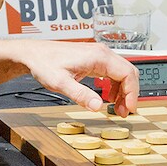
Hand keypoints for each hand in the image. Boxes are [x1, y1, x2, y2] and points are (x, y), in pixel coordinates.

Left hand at [0, 39, 139, 116]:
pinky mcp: (95, 60)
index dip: (132, 94)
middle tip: (125, 112)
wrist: (33, 54)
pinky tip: (108, 98)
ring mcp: (99, 55)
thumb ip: (81, 95)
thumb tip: (98, 106)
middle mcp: (102, 53)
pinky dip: (115, 86)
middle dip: (130, 94)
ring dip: (124, 91)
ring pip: (123, 73)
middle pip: (129, 73)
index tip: (130, 109)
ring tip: (117, 108)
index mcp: (99, 57)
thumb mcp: (61, 83)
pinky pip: (113, 73)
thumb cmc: (44, 63)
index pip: (128, 74)